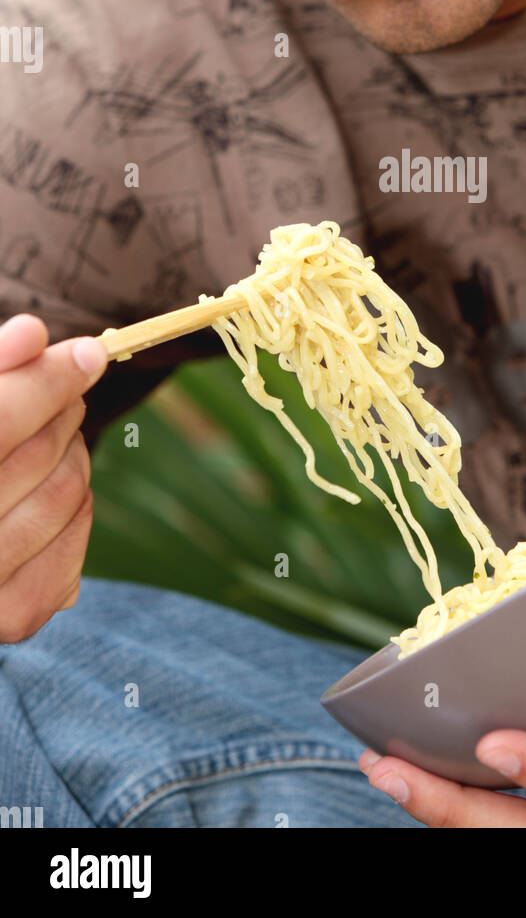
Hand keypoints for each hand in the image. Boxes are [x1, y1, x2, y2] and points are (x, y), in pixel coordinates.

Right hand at [0, 313, 107, 641]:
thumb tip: (33, 332)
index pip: (1, 421)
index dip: (48, 380)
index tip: (90, 352)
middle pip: (39, 454)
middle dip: (63, 409)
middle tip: (64, 391)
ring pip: (66, 493)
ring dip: (75, 453)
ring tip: (54, 439)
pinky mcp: (12, 618)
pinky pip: (76, 541)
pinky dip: (79, 506)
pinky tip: (55, 489)